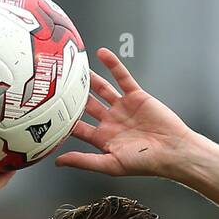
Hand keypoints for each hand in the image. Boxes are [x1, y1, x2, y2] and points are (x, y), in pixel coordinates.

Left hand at [54, 48, 193, 178]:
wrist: (172, 151)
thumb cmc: (145, 163)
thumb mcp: (110, 164)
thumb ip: (84, 161)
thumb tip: (58, 162)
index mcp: (104, 139)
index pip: (78, 128)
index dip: (63, 121)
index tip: (47, 112)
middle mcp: (111, 122)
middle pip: (86, 106)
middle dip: (72, 97)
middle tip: (56, 83)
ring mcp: (123, 107)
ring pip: (101, 89)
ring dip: (89, 78)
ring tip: (74, 66)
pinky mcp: (136, 95)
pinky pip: (122, 77)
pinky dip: (113, 65)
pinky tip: (102, 54)